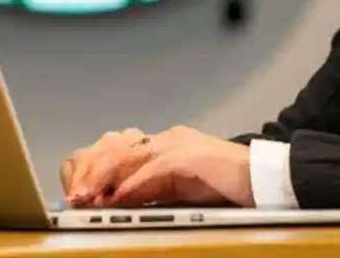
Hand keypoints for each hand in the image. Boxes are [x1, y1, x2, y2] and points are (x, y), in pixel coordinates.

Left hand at [60, 125, 253, 208]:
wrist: (262, 178)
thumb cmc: (226, 185)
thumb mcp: (180, 188)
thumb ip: (151, 190)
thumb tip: (119, 201)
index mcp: (165, 143)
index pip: (118, 150)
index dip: (96, 169)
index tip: (81, 191)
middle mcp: (168, 138)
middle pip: (116, 148)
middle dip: (93, 172)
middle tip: (77, 196)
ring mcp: (178, 144)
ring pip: (128, 155)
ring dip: (105, 178)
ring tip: (90, 197)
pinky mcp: (190, 156)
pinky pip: (154, 168)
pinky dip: (133, 183)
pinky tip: (118, 195)